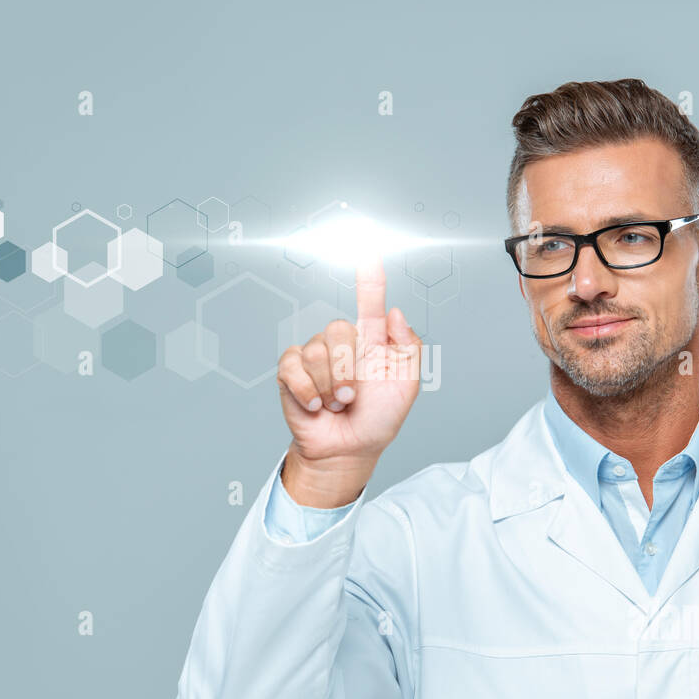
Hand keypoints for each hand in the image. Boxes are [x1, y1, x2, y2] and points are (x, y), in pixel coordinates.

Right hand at [275, 249, 422, 506]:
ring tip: (336, 404)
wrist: (349, 450)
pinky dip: (308, 392)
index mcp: (371, 340)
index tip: (368, 248)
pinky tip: (316, 406)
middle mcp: (341, 342)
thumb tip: (396, 311)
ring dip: (331, 388)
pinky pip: (293, 367)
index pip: (370, 300)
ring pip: (317, 352)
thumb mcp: (406, 385)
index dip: (369, 276)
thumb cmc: (378, 418)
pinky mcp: (291, 371)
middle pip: (339, 329)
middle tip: (352, 396)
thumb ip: (408, 348)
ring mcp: (314, 355)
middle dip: (348, 369)